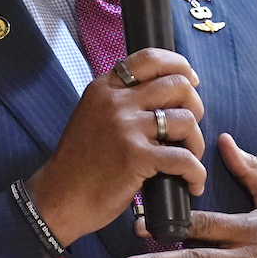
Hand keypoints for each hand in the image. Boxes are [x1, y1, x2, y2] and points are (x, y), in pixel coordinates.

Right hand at [26, 48, 206, 246]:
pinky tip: (192, 184)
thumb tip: (163, 94)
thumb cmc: (79, 163)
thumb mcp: (91, 116)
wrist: (59, 198)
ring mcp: (126, 128)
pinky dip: (196, 174)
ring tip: (189, 160)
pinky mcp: (137, 157)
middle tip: (189, 129)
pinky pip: (185, 159)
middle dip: (195, 105)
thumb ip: (120, 101)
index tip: (191, 81)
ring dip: (196, 142)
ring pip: (186, 119)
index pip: (150, 59)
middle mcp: (116, 102)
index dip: (179, 65)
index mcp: (104, 88)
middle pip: (177, 85)